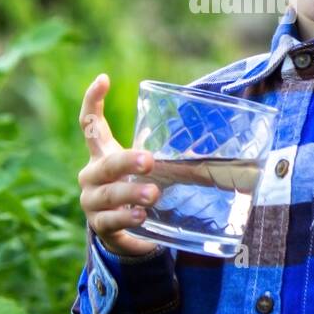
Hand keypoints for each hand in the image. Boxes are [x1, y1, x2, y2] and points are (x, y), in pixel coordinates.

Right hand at [77, 73, 161, 257]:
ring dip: (131, 193)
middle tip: (149, 161)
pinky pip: (110, 221)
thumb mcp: (152, 172)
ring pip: (109, 194)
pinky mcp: (99, 226)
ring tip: (153, 194)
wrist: (121, 234)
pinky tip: (140, 216)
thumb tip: (223, 152)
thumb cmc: (137, 190)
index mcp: (101, 154)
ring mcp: (91, 201)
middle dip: (127, 161)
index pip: (90, 124)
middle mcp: (91, 175)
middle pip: (106, 164)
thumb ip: (175, 161)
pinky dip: (126, 218)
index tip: (103, 79)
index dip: (93, 101)